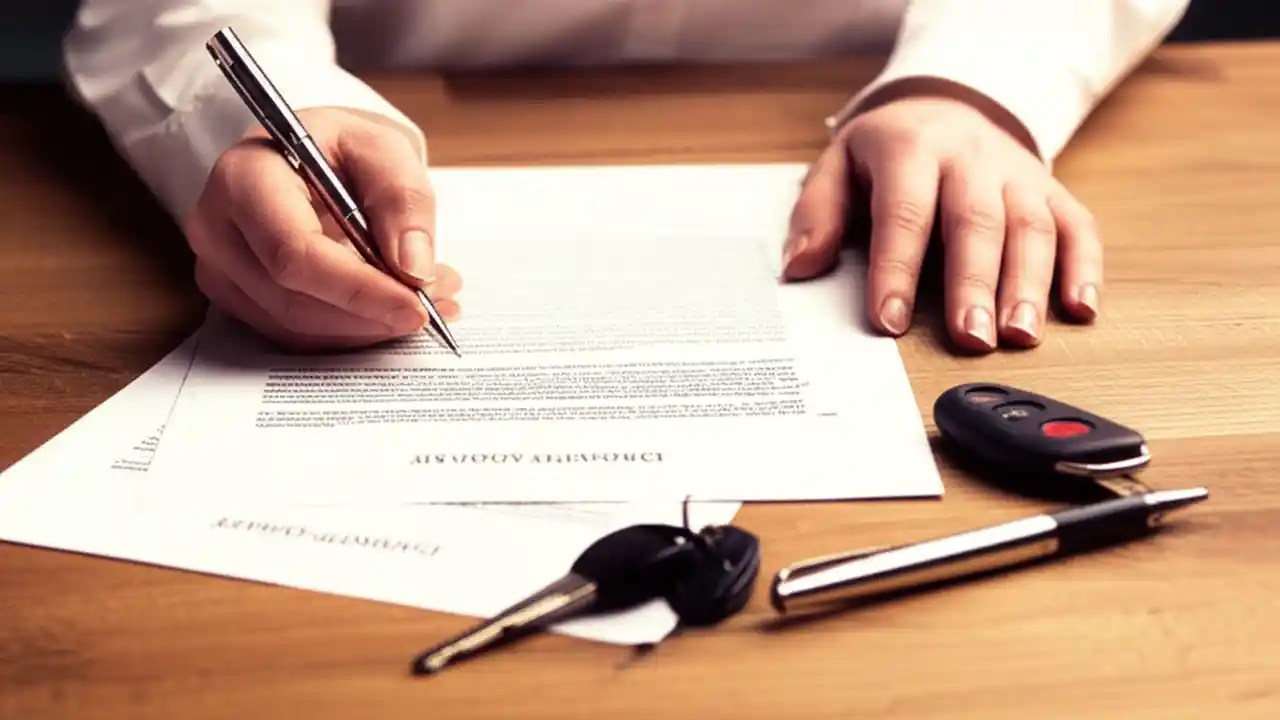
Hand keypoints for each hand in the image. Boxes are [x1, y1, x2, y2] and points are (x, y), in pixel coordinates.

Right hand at [185, 107, 461, 350]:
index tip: (416, 306)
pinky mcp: (240, 301)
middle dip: (374, 312)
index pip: (294, 253)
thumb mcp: (382, 147)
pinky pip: (300, 336)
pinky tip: (395, 311)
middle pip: (296, 301)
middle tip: (438, 304)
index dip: (358, 289)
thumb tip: (413, 268)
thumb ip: (403, 200)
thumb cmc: (338, 146)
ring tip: (430, 303)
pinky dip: (355, 331)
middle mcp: (218, 230)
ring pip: (300, 328)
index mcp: (244, 179)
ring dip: (371, 327)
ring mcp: (222, 272)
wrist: (304, 155)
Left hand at [781, 89, 1100, 350]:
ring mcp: (1017, 174)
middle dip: (974, 283)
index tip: (889, 320)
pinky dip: (1084, 269)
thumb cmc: (888, 150)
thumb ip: (817, 215)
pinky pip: (1077, 226)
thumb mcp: (838, 165)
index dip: (896, 268)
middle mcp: (971, 158)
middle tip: (970, 338)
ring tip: (1019, 336)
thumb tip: (800, 267)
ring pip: (1032, 227)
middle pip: (976, 222)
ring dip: (1028, 285)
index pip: (904, 211)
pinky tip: (1080, 311)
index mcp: (911, 149)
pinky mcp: (1052, 191)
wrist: (946, 105)